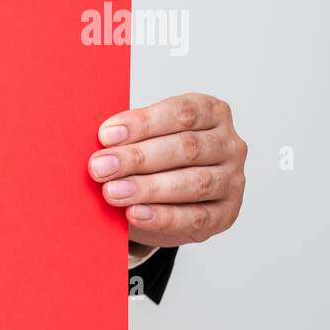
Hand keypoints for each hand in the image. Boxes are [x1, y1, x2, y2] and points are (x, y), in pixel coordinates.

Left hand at [89, 93, 246, 248]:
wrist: (166, 200)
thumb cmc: (153, 160)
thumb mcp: (144, 140)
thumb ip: (128, 138)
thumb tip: (97, 142)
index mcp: (211, 113)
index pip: (183, 113)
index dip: (143, 123)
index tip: (106, 135)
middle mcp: (229, 145)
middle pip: (187, 148)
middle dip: (138, 158)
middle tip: (100, 167)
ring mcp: (232, 180)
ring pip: (194, 183)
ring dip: (148, 188)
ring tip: (112, 192)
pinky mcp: (226, 215)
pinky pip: (196, 217)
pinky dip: (162, 217)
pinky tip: (135, 214)